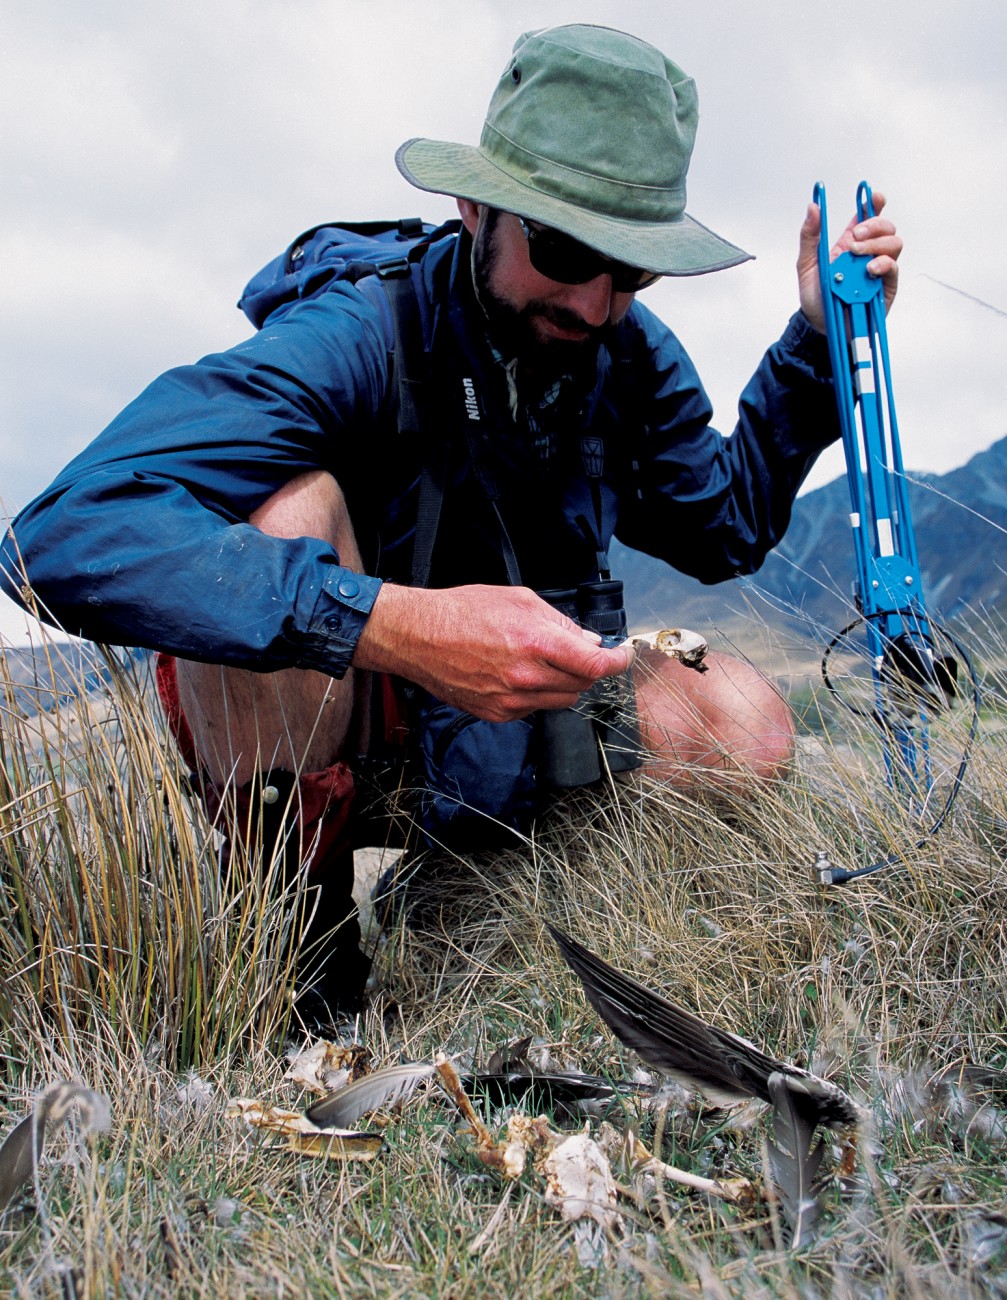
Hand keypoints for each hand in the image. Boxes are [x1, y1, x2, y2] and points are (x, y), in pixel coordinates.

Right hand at [353, 583, 634, 721]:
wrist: (417, 636)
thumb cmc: (463, 611)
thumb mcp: (519, 600)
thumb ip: (560, 623)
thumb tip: (589, 640)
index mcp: (536, 643)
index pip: (594, 665)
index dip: (616, 662)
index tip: (622, 656)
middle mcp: (526, 677)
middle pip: (581, 686)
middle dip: (587, 670)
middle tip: (577, 653)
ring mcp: (511, 701)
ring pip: (560, 701)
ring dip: (563, 683)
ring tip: (541, 661)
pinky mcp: (497, 714)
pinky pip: (533, 709)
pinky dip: (536, 694)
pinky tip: (518, 674)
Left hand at [797, 190, 902, 332]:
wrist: (820, 326)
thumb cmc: (815, 297)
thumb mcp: (806, 264)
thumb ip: (809, 236)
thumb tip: (813, 207)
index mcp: (849, 245)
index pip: (867, 218)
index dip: (873, 205)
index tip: (874, 197)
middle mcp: (867, 254)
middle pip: (886, 228)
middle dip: (874, 226)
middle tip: (855, 237)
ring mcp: (879, 270)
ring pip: (893, 244)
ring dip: (877, 245)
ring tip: (858, 257)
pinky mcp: (885, 287)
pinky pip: (893, 268)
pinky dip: (883, 264)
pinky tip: (869, 269)